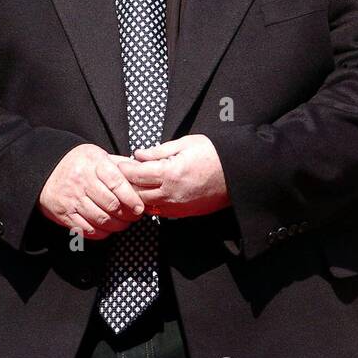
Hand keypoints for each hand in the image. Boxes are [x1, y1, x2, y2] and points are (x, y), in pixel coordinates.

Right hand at [38, 143, 146, 238]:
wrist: (45, 170)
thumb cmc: (78, 163)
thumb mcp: (99, 155)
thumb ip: (120, 164)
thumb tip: (143, 173)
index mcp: (94, 164)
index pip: (116, 183)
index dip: (131, 198)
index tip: (139, 207)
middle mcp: (81, 181)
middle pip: (111, 204)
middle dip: (127, 215)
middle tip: (134, 217)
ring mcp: (71, 199)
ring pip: (100, 219)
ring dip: (116, 225)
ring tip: (123, 223)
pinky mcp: (63, 214)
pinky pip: (86, 229)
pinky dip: (101, 232)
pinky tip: (107, 228)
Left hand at [113, 135, 230, 218]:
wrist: (238, 173)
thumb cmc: (215, 154)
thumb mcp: (186, 143)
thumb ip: (159, 151)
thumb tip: (139, 154)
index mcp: (171, 173)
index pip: (136, 174)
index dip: (124, 168)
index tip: (118, 163)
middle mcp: (172, 193)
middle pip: (137, 193)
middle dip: (126, 184)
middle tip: (120, 176)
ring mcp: (178, 206)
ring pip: (147, 206)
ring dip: (138, 197)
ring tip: (134, 186)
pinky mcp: (185, 213)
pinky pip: (161, 212)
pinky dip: (152, 205)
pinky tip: (151, 195)